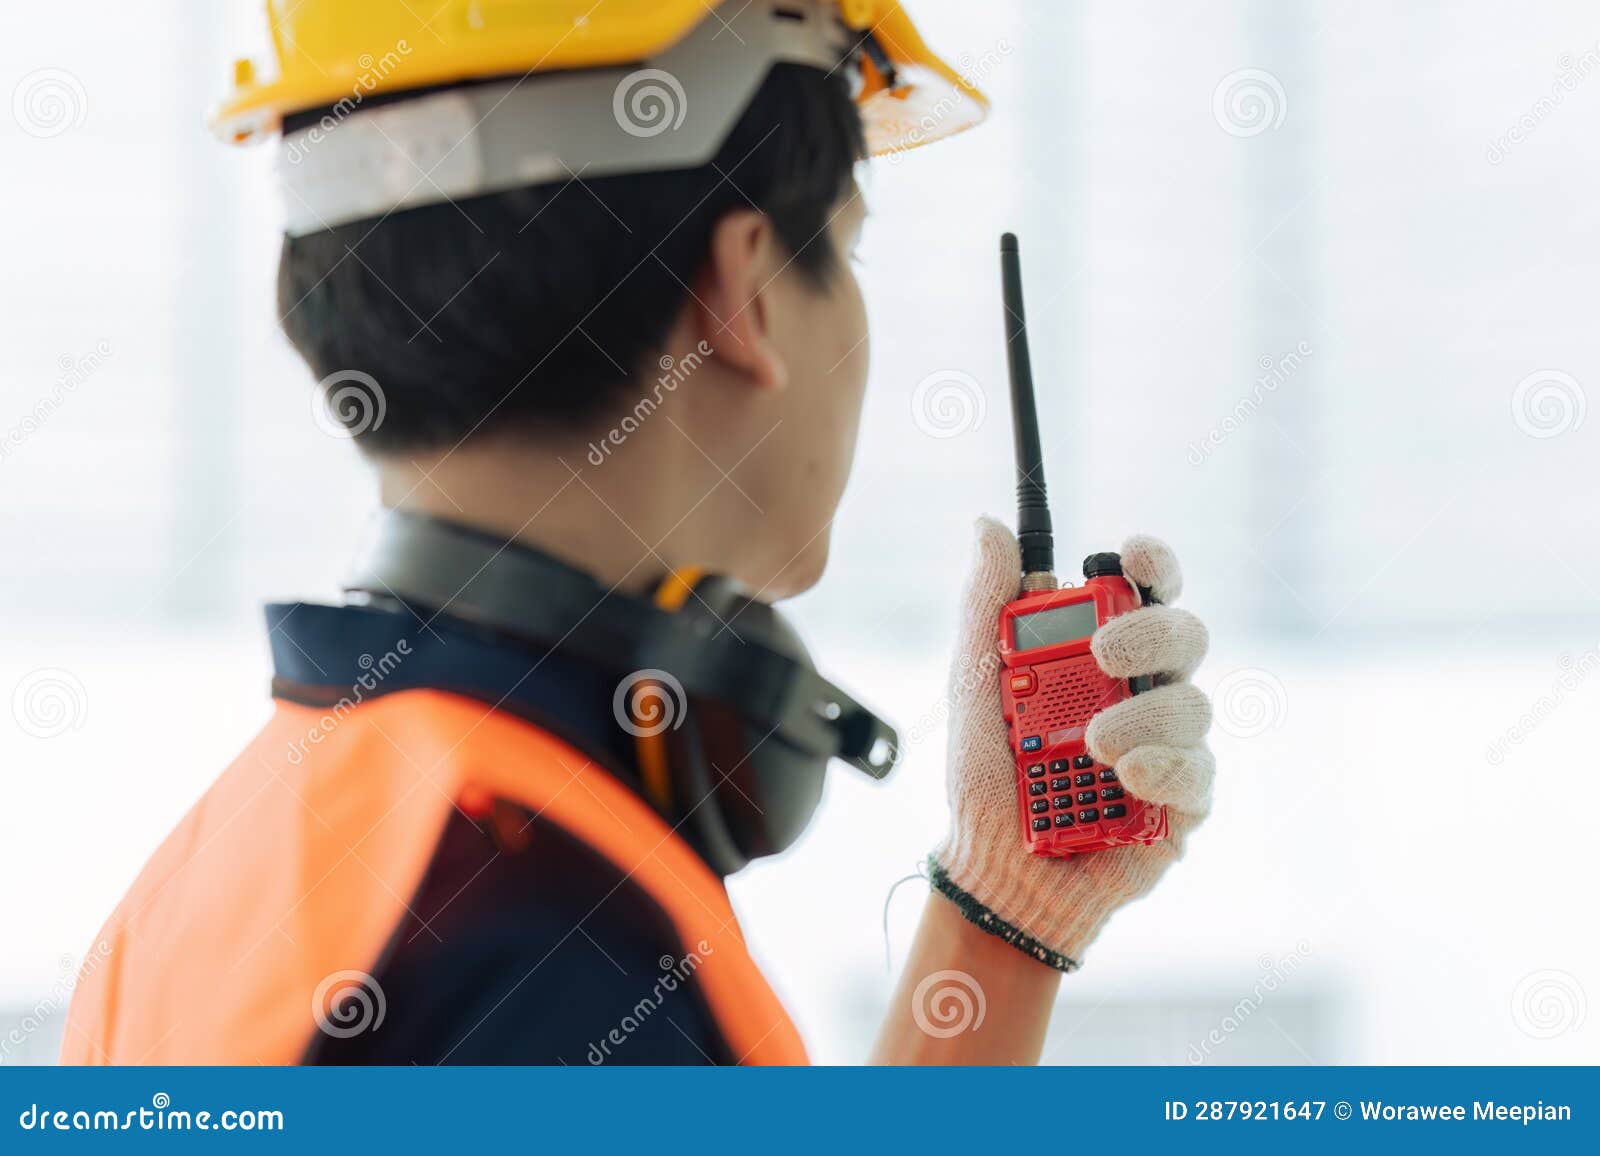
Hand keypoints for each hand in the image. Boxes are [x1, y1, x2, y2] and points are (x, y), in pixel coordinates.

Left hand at [929, 518, 1213, 970]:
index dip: (1153, 564)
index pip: (1146, 589)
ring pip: (1192, 703)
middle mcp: (1143, 689)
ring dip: (1139, 717)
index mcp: (1098, 651)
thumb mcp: (974, 685)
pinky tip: (1124, 779)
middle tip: (1101, 655)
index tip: (1133, 557)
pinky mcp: (1182, 801)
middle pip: (1184, 634)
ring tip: (1089, 746)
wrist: (995, 870)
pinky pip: (1198, 770)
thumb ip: (986, 606)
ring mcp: (1168, 744)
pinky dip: (1160, 768)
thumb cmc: (987, 778)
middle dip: (1147, 635)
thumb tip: (987, 527)